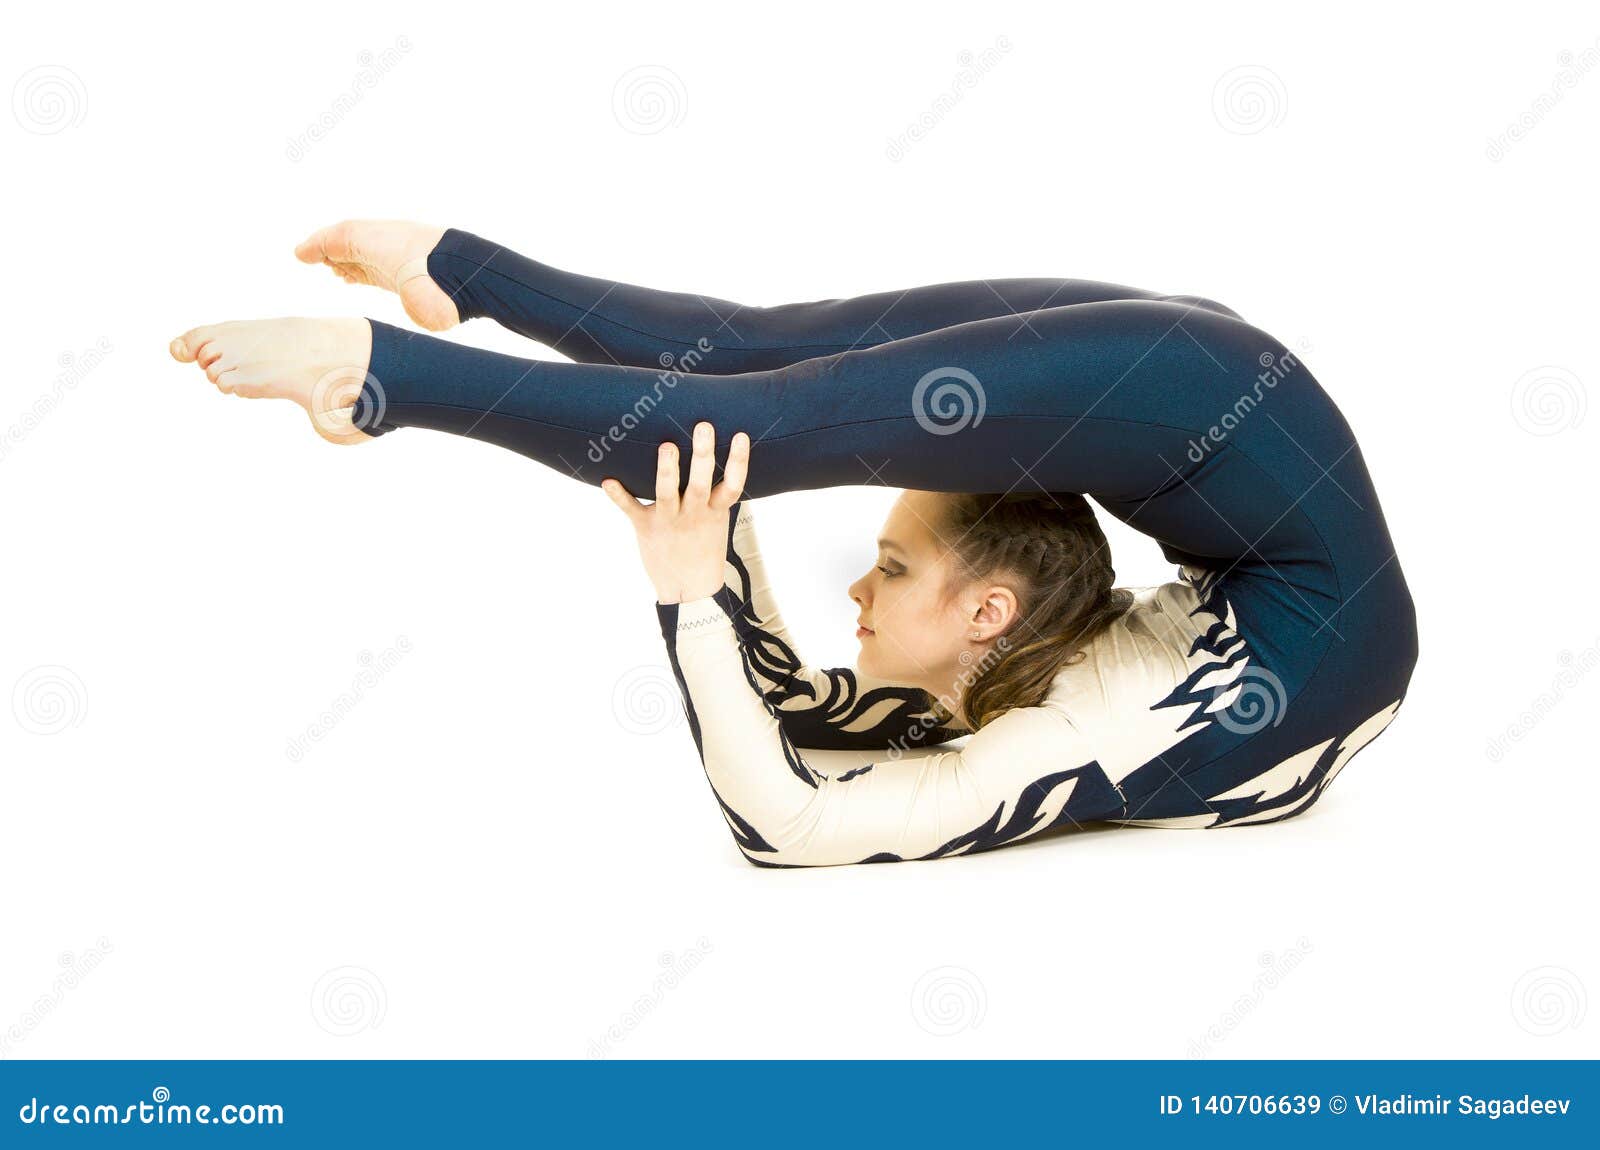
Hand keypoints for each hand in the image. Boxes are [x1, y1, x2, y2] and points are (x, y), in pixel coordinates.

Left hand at [603, 421, 750, 603]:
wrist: (689, 589)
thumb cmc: (703, 548)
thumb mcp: (716, 520)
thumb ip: (712, 493)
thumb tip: (708, 455)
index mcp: (714, 511)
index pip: (732, 484)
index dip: (739, 461)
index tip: (741, 436)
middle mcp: (693, 514)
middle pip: (699, 482)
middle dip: (702, 455)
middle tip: (703, 427)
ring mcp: (669, 520)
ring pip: (668, 493)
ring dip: (667, 469)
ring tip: (667, 446)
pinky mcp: (646, 527)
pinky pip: (631, 508)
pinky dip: (619, 495)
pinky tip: (608, 480)